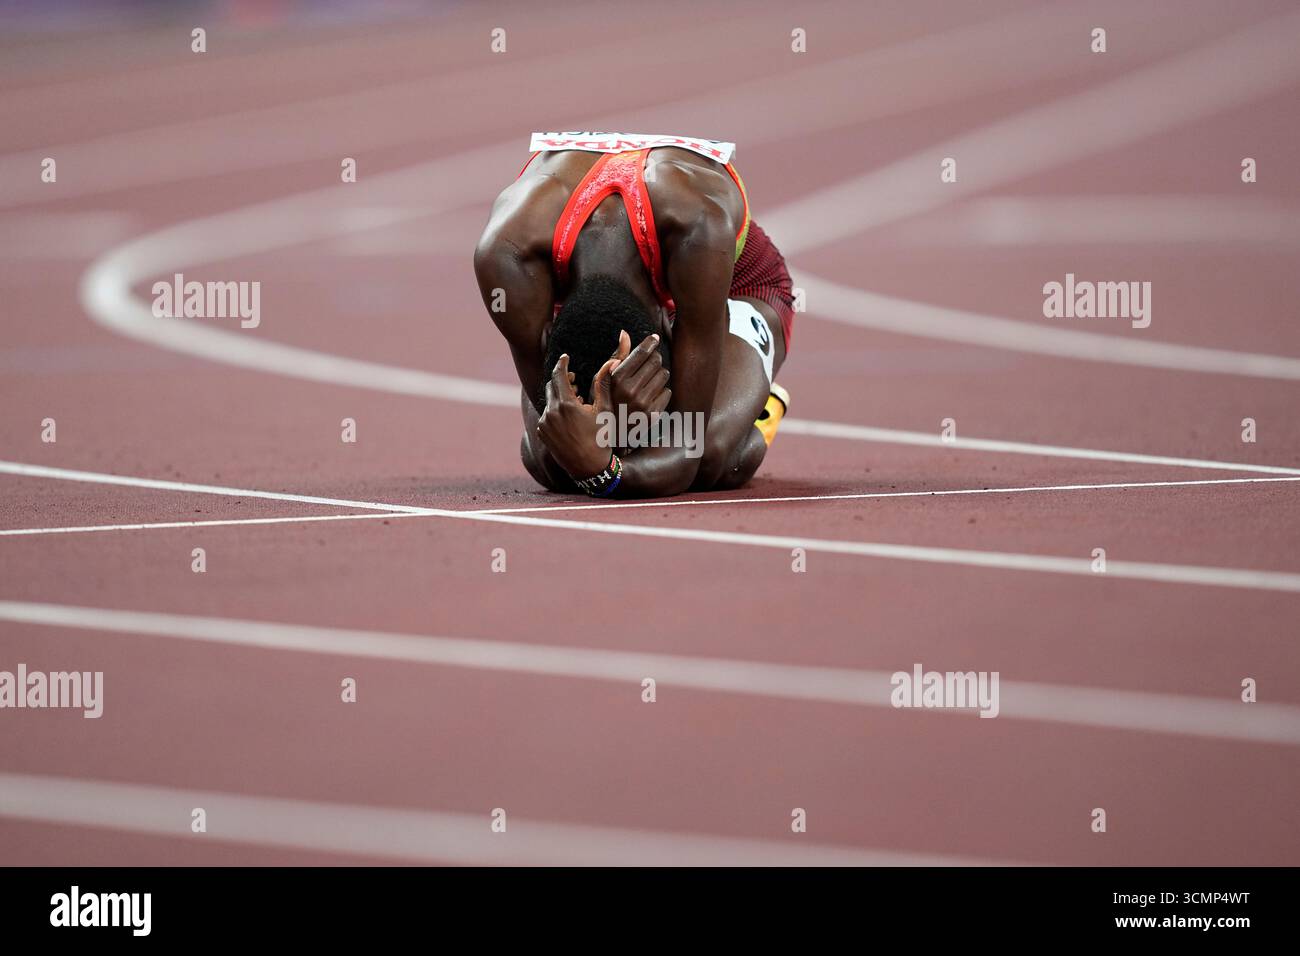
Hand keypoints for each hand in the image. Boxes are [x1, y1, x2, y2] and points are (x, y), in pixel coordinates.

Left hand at [536, 354, 612, 478]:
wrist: (590, 468)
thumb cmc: (601, 439)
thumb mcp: (604, 411)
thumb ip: (604, 384)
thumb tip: (611, 362)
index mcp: (566, 405)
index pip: (558, 375)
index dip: (562, 363)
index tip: (566, 357)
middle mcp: (551, 413)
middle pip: (551, 386)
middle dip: (562, 380)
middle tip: (574, 380)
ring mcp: (545, 424)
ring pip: (549, 401)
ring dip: (560, 397)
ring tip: (576, 400)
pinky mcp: (542, 433)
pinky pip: (546, 415)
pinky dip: (556, 411)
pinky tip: (570, 416)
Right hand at [590, 331, 670, 418]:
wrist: (611, 437)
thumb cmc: (607, 403)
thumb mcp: (605, 380)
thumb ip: (617, 356)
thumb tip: (625, 333)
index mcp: (617, 379)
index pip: (641, 353)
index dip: (650, 342)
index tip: (654, 338)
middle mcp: (630, 390)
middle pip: (655, 362)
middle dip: (654, 359)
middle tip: (650, 363)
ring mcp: (643, 404)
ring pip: (663, 376)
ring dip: (659, 375)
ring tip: (649, 381)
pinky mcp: (653, 415)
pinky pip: (667, 392)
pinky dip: (662, 392)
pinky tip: (651, 396)